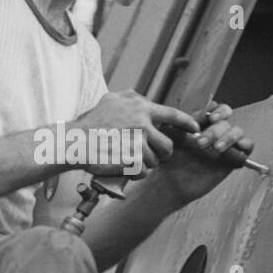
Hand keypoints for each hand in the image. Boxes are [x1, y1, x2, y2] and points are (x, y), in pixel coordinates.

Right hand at [68, 90, 200, 178]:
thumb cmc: (91, 123)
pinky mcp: (132, 161)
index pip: (173, 115)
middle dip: (162, 154)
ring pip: (155, 161)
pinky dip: (136, 174)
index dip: (187, 123)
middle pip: (167, 145)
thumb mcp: (110, 100)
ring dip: (146, 164)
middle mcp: (142, 124)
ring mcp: (138, 143)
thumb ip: (130, 98)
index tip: (195, 129)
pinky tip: (124, 168)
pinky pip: (144, 173)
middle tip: (150, 155)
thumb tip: (143, 98)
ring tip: (130, 160)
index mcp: (140, 109)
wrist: (76, 142)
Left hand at [157, 101, 254, 203]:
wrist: (170, 183)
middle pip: (226, 122)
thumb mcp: (174, 136)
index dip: (219, 112)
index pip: (220, 110)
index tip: (210, 119)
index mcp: (205, 124)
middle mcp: (217, 133)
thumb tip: (208, 107)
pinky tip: (236, 148)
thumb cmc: (170, 158)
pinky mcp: (232, 160)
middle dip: (215, 131)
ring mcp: (226, 146)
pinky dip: (244, 145)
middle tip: (201, 143)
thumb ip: (189, 121)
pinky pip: (246, 148)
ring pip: (238, 132)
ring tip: (216, 149)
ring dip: (228, 137)